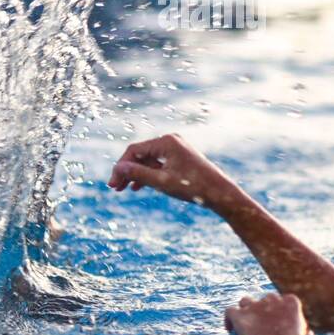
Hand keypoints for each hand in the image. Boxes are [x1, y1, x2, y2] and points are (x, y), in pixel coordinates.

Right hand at [108, 133, 238, 210]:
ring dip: (135, 174)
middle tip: (115, 188)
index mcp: (166, 142)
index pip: (134, 150)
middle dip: (126, 171)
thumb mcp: (161, 182)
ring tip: (123, 189)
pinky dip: (147, 174)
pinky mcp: (179, 158)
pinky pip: (157, 164)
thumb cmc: (193, 187)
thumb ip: (137, 174)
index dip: (121, 167)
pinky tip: (137, 186)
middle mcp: (170, 141)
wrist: (220, 193)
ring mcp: (175, 149)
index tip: (113, 183)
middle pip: (139, 155)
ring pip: (147, 160)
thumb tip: (117, 168)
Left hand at [225, 293, 310, 334]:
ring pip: (246, 301)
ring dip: (246, 311)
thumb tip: (307, 334)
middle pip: (266, 300)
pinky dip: (229, 320)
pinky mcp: (239, 315)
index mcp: (291, 302)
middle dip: (264, 311)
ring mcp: (255, 306)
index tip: (278, 322)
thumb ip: (303, 331)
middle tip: (262, 326)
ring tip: (246, 325)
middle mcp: (272, 299)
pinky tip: (230, 330)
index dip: (280, 311)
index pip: (284, 300)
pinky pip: (229, 311)